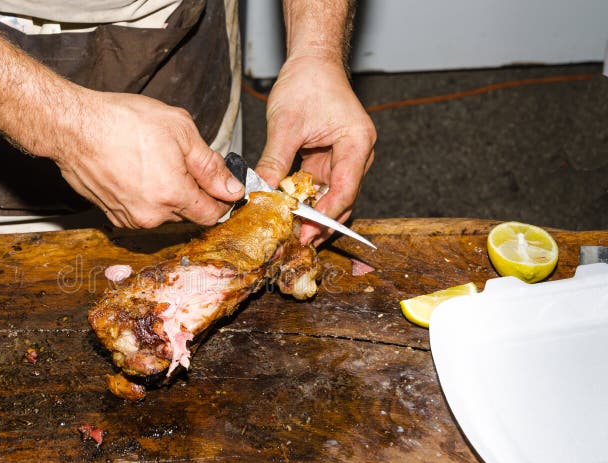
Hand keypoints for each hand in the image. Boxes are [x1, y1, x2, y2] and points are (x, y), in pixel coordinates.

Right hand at [51, 90, 243, 228]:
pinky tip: (136, 169)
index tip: (221, 186)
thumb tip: (232, 189)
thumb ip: (210, 165)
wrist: (74, 126)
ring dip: (167, 193)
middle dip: (192, 190)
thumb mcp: (180, 130)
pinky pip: (141, 210)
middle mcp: (151, 215)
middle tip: (180, 159)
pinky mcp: (112, 215)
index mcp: (173, 195)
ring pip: (164, 213)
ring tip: (153, 160)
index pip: (211, 214)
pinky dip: (145, 195)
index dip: (221, 199)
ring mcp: (129, 218)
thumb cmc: (122, 122)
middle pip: (188, 213)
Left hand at [255, 55, 375, 245]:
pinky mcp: (331, 160)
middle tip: (297, 242)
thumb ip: (275, 160)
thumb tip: (261, 192)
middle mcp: (357, 154)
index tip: (307, 233)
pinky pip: (321, 187)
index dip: (326, 215)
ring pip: (332, 196)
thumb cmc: (306, 83)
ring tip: (292, 233)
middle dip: (321, 222)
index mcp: (356, 142)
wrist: (312, 62)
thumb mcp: (285, 123)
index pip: (346, 188)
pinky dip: (306, 200)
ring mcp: (345, 158)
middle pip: (343, 198)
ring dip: (313, 214)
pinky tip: (290, 213)